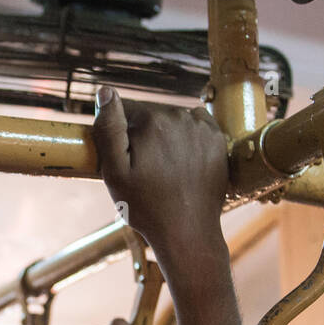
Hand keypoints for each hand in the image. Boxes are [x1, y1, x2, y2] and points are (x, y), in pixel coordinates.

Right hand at [92, 88, 239, 324]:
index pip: (125, 110)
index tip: (123, 161)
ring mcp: (202, 128)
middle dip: (141, 135)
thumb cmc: (146, 207)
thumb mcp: (115, 172)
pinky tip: (180, 162)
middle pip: (149, 115)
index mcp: (152, 120)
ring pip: (172, 121)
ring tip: (162, 171)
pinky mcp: (218, 140)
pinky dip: (186, 139)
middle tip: (142, 171)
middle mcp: (180, 116)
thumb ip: (108, 128)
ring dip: (163, 137)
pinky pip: (195, 127)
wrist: (188, 232)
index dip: (118, 135)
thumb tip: (106, 92)